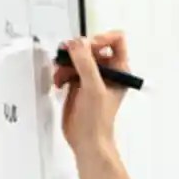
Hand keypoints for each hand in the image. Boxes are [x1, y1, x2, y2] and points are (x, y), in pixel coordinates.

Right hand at [55, 31, 128, 153]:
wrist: (86, 140)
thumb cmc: (98, 120)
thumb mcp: (93, 88)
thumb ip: (86, 64)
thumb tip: (77, 44)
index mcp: (119, 70)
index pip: (116, 41)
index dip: (101, 38)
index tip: (87, 46)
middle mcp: (107, 71)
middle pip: (92, 46)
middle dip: (78, 51)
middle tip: (67, 56)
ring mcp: (92, 77)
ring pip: (78, 56)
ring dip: (66, 62)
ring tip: (60, 74)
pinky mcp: (79, 84)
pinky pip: (69, 68)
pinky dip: (62, 71)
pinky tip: (59, 82)